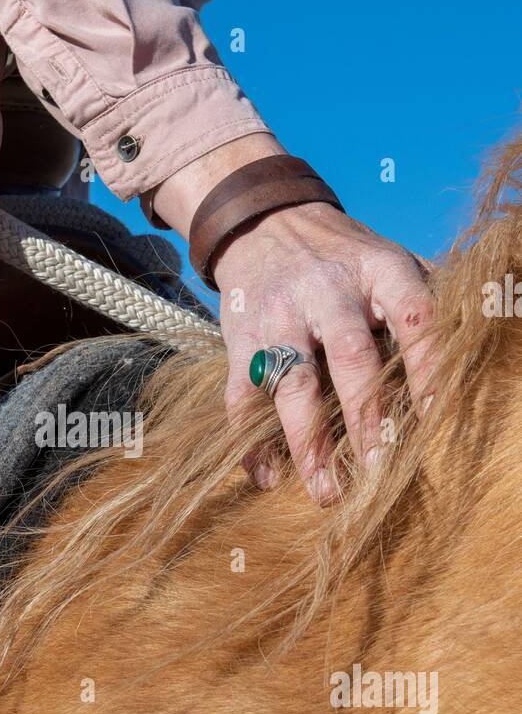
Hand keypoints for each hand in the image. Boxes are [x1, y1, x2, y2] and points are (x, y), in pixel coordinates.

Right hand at [153, 136, 435, 503]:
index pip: (415, 316)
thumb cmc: (342, 257)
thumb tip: (472, 355)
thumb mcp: (386, 259)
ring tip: (327, 490)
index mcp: (378, 268)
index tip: (437, 417)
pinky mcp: (242, 338)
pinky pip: (242, 396)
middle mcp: (328, 290)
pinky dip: (252, 440)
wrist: (264, 222)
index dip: (429, 367)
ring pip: (294, 383)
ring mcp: (280, 316)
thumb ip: (421, 301)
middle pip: (352, 358)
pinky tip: (268, 476)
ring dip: (309, 442)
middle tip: (380, 471)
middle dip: (367, 419)